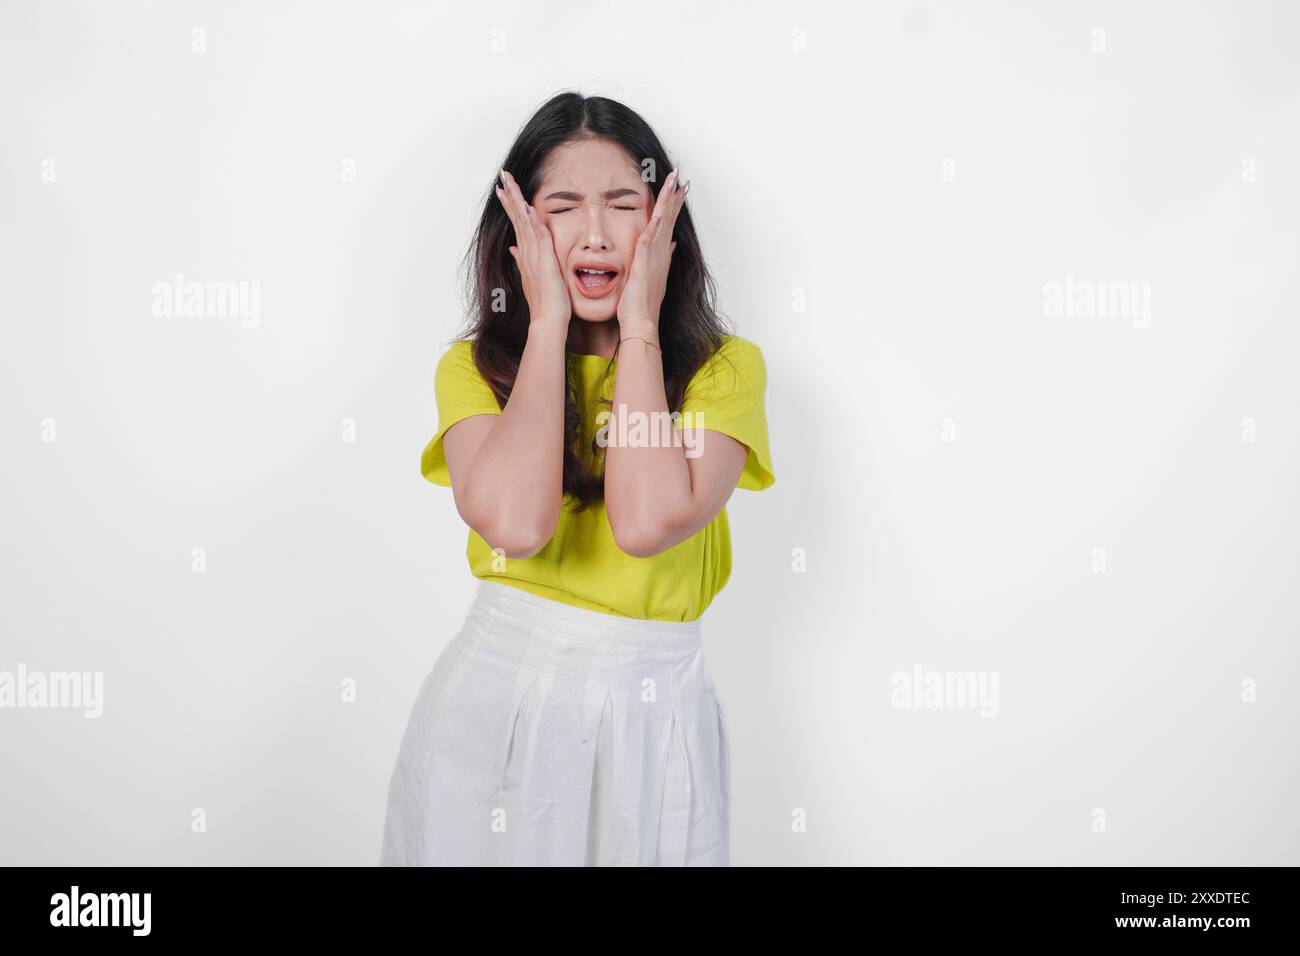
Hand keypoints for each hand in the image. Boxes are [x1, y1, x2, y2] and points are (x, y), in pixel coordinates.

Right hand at [496, 168, 572, 325]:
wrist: (548, 320)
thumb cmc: (546, 301)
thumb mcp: (534, 276)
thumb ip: (523, 260)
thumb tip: (513, 248)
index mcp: (526, 254)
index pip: (517, 224)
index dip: (511, 205)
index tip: (504, 189)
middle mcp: (527, 253)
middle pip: (517, 219)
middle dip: (510, 196)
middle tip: (502, 176)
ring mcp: (534, 257)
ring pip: (524, 224)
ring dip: (518, 203)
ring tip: (510, 184)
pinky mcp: (544, 263)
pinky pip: (539, 239)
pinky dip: (534, 224)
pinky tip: (530, 209)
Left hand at [616, 169, 687, 330]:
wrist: (641, 323)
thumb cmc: (641, 306)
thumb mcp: (651, 278)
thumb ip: (662, 259)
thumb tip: (671, 246)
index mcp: (661, 257)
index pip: (668, 226)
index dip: (673, 208)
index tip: (679, 192)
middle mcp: (661, 254)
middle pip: (670, 220)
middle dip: (675, 198)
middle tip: (682, 179)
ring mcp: (655, 258)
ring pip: (663, 223)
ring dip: (668, 202)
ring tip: (674, 182)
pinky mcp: (645, 263)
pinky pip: (650, 238)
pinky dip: (656, 223)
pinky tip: (659, 209)